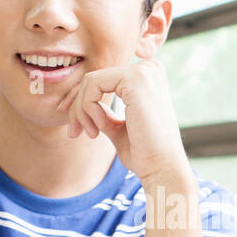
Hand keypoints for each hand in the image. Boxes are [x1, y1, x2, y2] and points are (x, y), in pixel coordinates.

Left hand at [56, 58, 188, 183]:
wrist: (161, 167)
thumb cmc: (143, 153)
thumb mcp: (119, 127)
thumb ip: (105, 113)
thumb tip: (82, 104)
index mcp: (148, 78)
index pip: (103, 80)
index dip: (82, 102)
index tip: (75, 128)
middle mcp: (148, 69)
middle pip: (93, 79)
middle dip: (77, 108)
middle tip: (75, 133)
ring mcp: (143, 71)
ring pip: (90, 82)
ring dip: (81, 111)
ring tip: (91, 134)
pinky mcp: (135, 79)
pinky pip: (93, 85)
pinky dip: (87, 108)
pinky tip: (99, 127)